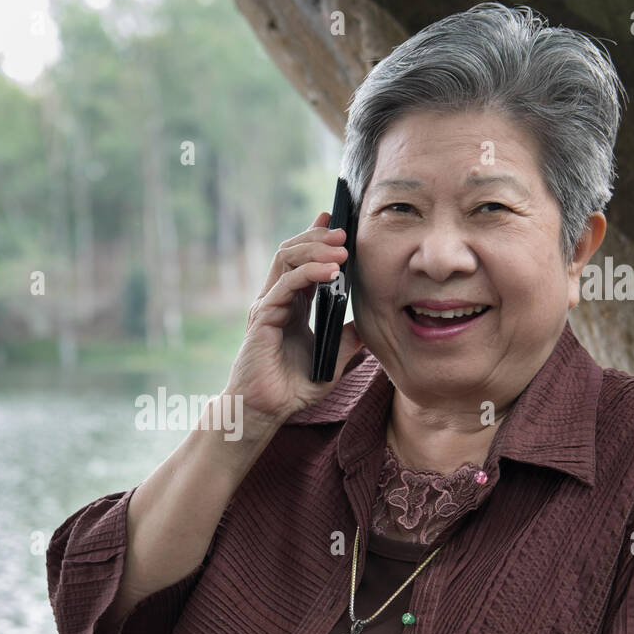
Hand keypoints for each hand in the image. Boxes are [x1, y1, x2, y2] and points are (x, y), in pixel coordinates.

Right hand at [221, 210, 362, 437]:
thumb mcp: (332, 361)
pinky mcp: (263, 316)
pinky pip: (286, 284)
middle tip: (345, 232)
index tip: (339, 223)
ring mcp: (268, 305)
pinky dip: (309, 273)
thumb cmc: (293, 388)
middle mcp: (277, 300)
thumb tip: (370, 324)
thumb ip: (347, 340)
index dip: (318, 240)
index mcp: (292, 306)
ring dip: (315, 249)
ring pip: (286, 259)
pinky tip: (331, 272)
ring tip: (341, 249)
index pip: (303, 262)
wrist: (267, 411)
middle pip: (293, 252)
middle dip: (318, 237)